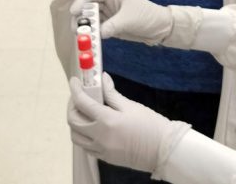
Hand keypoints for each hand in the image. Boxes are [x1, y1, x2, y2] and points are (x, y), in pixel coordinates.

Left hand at [68, 73, 189, 174]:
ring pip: (76, 136)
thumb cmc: (150, 125)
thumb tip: (102, 78)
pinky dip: (83, 136)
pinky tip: (92, 127)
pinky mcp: (105, 158)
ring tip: (85, 112)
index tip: (74, 81)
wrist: (163, 150)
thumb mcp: (130, 106)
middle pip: (73, 121)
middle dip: (72, 106)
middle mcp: (99, 137)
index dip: (75, 90)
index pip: (82, 103)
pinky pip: (85, 146)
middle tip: (79, 97)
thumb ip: (111, 93)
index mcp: (107, 121)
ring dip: (76, 123)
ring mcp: (101, 149)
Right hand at [71, 0, 172, 44]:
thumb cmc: (147, 16)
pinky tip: (90, 41)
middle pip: (89, 8)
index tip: (74, 12)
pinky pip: (99, 30)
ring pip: (92, 20)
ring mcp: (110, 15)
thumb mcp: (129, 19)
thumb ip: (112, 25)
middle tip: (76, 29)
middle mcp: (109, 3)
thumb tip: (99, 34)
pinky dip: (94, 35)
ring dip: (86, 28)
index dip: (81, 2)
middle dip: (81, 18)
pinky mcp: (112, 27)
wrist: (161, 28)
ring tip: (81, 37)